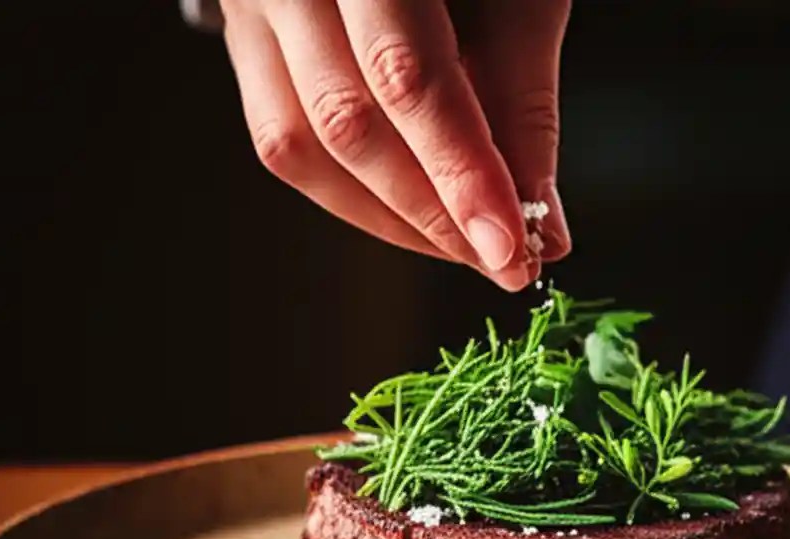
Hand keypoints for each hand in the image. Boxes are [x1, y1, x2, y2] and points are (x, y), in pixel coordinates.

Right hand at [219, 0, 572, 291]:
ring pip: (299, 146)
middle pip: (345, 122)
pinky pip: (282, 137)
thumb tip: (544, 221)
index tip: (514, 250)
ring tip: (466, 246)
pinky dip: (353, 191)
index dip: (462, 175)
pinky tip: (413, 213)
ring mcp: (251, 2)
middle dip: (433, 213)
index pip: (406, 75)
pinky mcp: (245, 34)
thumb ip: (522, 95)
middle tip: (505, 262)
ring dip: (390, 217)